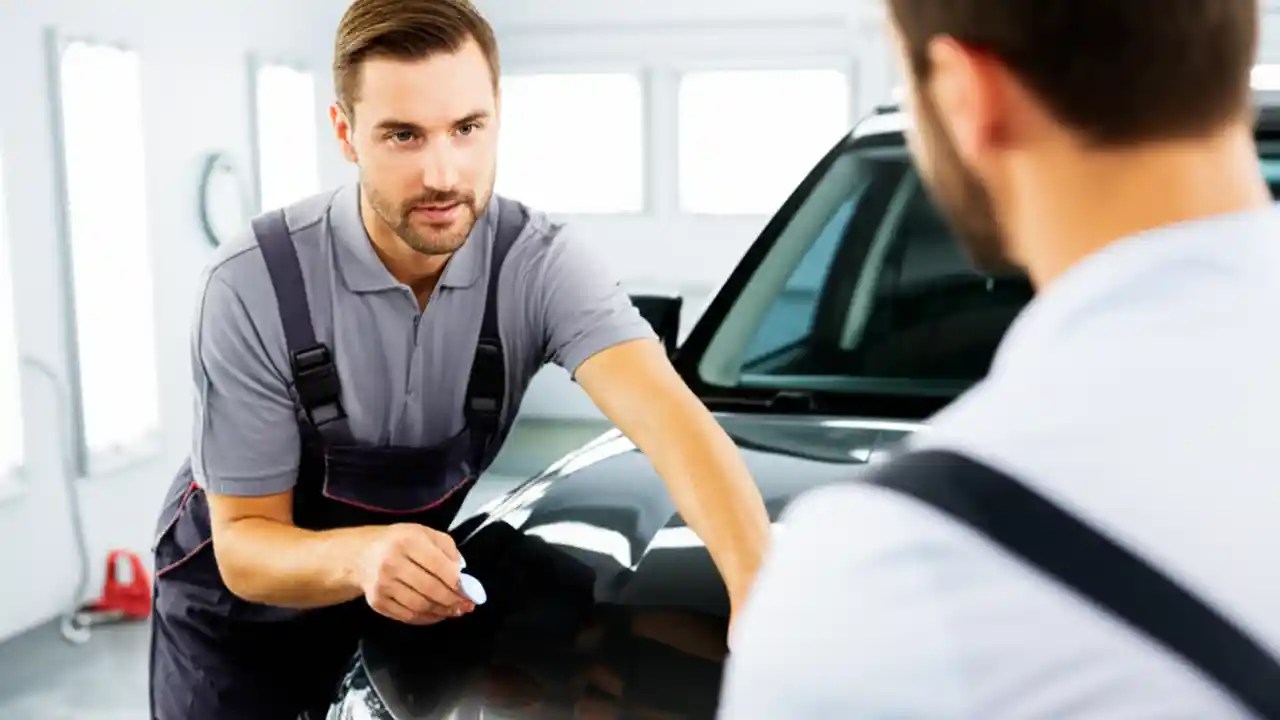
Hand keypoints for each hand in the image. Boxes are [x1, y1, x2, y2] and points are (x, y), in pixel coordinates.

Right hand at [357, 524, 474, 624]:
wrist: (362, 555)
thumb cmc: (401, 542)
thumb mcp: (425, 534)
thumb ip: (447, 549)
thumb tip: (462, 574)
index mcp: (407, 541)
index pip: (438, 565)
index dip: (457, 582)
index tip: (470, 591)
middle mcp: (391, 563)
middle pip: (430, 588)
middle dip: (453, 600)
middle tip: (466, 605)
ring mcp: (382, 585)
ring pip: (420, 605)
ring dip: (442, 611)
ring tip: (454, 610)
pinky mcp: (377, 602)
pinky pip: (407, 616)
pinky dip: (426, 618)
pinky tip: (437, 614)